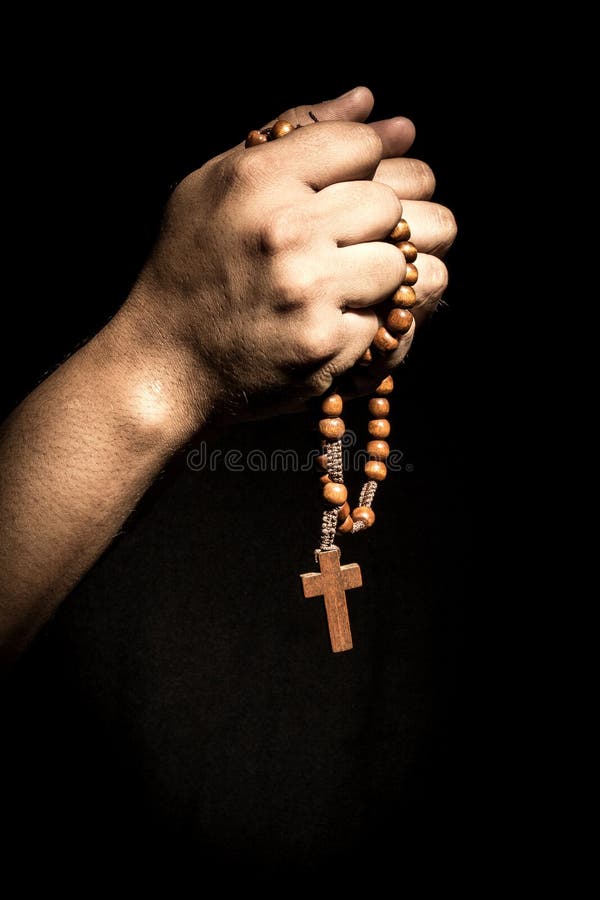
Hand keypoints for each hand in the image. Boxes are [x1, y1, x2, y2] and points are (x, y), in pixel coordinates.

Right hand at [122, 87, 454, 427]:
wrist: (164, 362)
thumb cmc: (191, 268)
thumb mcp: (217, 184)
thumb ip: (292, 134)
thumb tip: (371, 101)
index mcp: (257, 179)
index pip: (363, 145)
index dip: (368, 167)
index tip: (352, 189)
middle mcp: (286, 230)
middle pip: (391, 204)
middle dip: (382, 224)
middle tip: (356, 242)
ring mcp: (309, 291)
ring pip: (406, 265)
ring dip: (389, 276)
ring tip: (355, 283)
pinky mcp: (326, 345)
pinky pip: (393, 320)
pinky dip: (376, 323)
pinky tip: (341, 322)